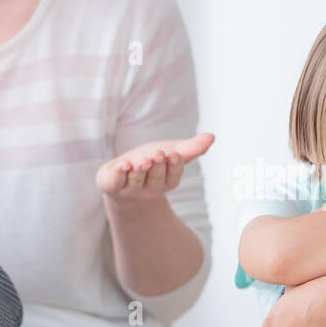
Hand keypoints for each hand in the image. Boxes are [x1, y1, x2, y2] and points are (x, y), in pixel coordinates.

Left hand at [96, 132, 214, 201]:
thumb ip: (191, 147)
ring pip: (137, 181)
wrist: (124, 171)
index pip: (173, 176)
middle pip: (156, 179)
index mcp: (167, 181)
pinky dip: (119, 174)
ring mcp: (131, 189)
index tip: (174, 154)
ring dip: (139, 171)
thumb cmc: (151, 160)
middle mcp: (151, 188)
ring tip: (141, 162)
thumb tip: (212, 137)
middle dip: (157, 167)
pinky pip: (116, 182)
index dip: (174, 166)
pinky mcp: (113, 185)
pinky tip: (122, 165)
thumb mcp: (171, 150)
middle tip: (158, 154)